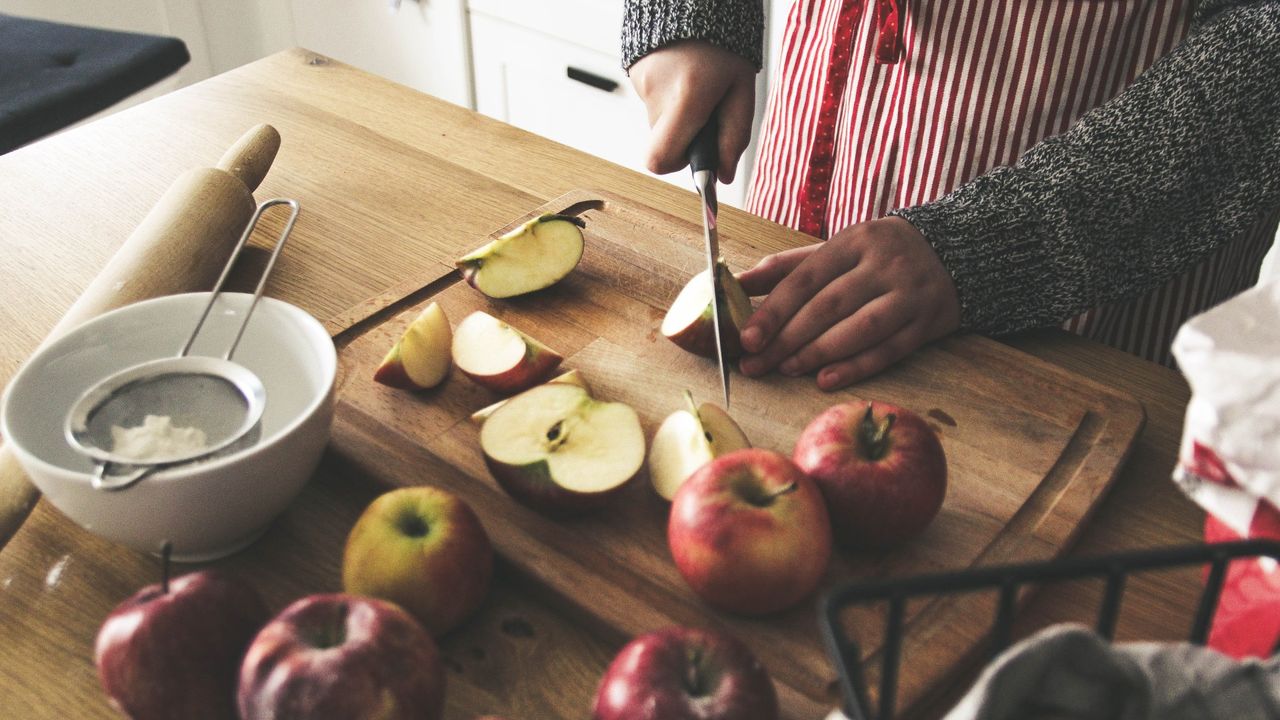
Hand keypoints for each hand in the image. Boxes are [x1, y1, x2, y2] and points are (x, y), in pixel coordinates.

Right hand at [628, 40, 755, 182]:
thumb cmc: (724, 44)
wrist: (695, 0)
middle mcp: (658, 92)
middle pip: (662, 142)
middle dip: (685, 137)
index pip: (661, 159)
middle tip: (705, 111)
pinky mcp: (633, 73)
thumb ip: (734, 135)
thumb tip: (723, 175)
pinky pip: (653, 101)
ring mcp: (640, 82)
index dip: (678, 166)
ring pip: (658, 121)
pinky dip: (669, 96)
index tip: (697, 154)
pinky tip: (683, 73)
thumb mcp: (742, 89)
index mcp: (688, 97)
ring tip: (697, 84)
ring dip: (678, 114)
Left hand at [736, 217, 960, 389]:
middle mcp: (884, 266)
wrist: (956, 252)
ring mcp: (909, 295)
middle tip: (755, 364)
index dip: (773, 310)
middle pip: (828, 307)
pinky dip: (855, 368)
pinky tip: (825, 381)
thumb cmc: (880, 254)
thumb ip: (788, 267)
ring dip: (817, 354)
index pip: (806, 279)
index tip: (746, 337)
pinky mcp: (927, 323)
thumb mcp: (838, 249)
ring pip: (858, 330)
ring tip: (785, 369)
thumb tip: (737, 283)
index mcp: (856, 241)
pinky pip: (887, 351)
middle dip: (786, 339)